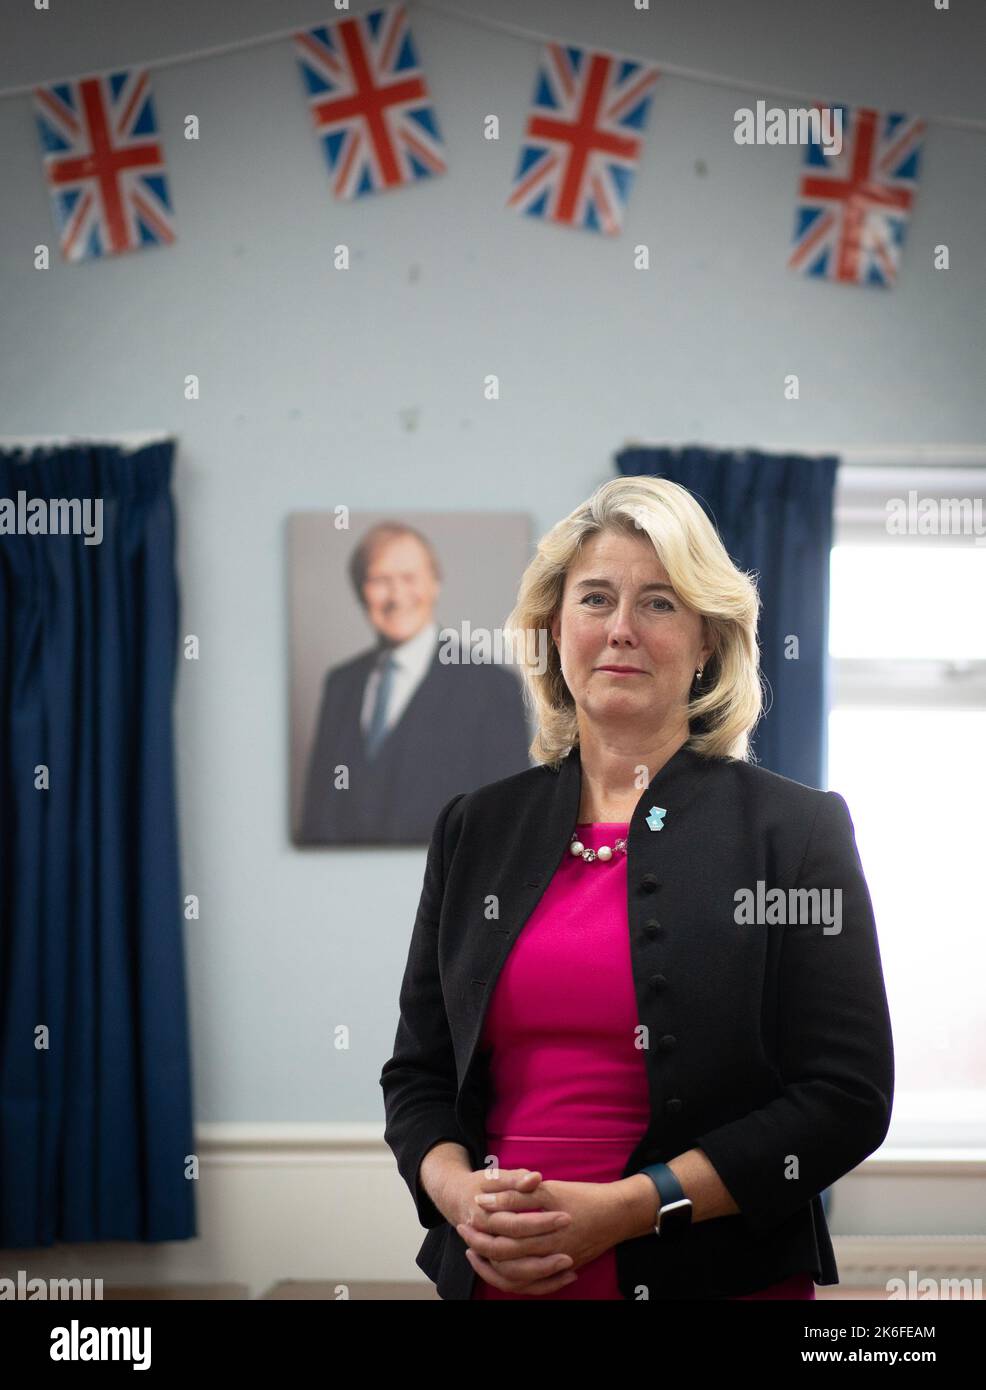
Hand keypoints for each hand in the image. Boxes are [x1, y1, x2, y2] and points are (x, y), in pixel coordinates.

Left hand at [457, 1177, 621, 1295]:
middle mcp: (550, 1252)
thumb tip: (486, 1199)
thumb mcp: (551, 1189)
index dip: (484, 1222)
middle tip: (464, 1231)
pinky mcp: (561, 1271)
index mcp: (546, 1228)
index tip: (470, 1211)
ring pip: (515, 1275)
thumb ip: (519, 1194)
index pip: (505, 1230)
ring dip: (491, 1265)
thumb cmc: (583, 1197)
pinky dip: (512, 1279)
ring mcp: (556, 1264)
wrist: (617, 1214)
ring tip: (474, 1252)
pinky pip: (531, 1286)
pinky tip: (498, 1268)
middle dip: (480, 1244)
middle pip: (506, 1256)